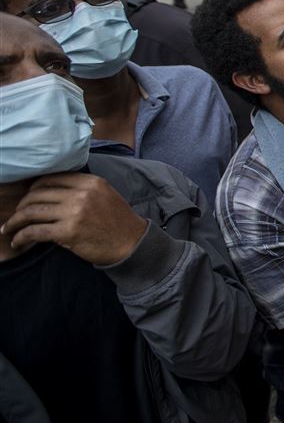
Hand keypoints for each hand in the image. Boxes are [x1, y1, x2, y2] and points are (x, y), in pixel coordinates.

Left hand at [1, 173, 146, 264]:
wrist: (131, 243)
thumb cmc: (116, 221)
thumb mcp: (105, 195)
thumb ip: (82, 189)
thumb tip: (50, 191)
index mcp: (90, 182)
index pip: (51, 179)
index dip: (33, 188)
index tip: (27, 199)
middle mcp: (81, 194)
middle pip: (38, 194)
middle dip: (21, 206)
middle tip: (15, 217)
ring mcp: (74, 212)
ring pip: (32, 212)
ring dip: (15, 222)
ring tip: (9, 229)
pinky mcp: (68, 232)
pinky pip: (35, 231)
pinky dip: (21, 237)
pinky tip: (17, 241)